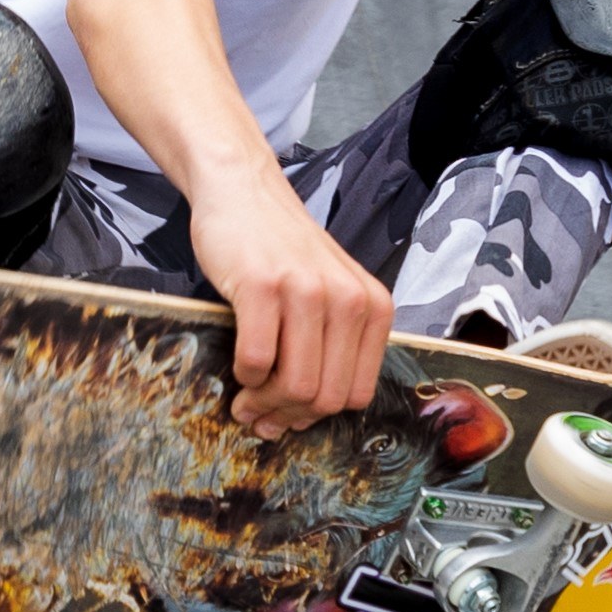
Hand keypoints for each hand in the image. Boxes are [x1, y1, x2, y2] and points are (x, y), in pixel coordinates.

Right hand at [190, 164, 395, 439]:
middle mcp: (349, 300)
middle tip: (258, 416)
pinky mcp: (263, 286)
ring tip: (244, 401)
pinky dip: (243, 376)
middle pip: (325, 397)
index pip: (356, 394)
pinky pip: (256, 360)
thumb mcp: (328, 294)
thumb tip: (299, 419)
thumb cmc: (282, 250)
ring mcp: (307, 292)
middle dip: (287, 416)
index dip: (318, 416)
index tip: (288, 417)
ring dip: (262, 403)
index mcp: (374, 308)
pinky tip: (237, 368)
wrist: (245, 192)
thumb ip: (328, 350)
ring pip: (295, 385)